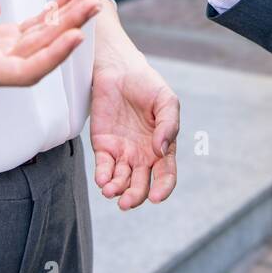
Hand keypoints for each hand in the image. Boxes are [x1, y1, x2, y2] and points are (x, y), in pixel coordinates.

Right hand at [0, 0, 103, 89]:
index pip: (26, 72)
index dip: (53, 57)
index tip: (76, 37)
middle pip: (42, 52)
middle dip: (70, 29)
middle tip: (94, 5)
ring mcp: (4, 55)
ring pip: (43, 38)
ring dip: (68, 18)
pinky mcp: (5, 41)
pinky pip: (35, 28)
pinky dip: (53, 12)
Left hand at [89, 43, 179, 209]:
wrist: (118, 70)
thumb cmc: (147, 85)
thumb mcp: (166, 100)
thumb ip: (168, 125)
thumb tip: (161, 150)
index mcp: (163, 147)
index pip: (166, 175)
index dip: (163, 188)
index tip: (155, 197)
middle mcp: (143, 155)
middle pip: (141, 185)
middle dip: (134, 197)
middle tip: (126, 202)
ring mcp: (122, 152)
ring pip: (121, 181)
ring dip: (116, 190)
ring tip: (110, 190)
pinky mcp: (103, 146)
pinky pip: (103, 167)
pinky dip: (103, 177)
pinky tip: (103, 180)